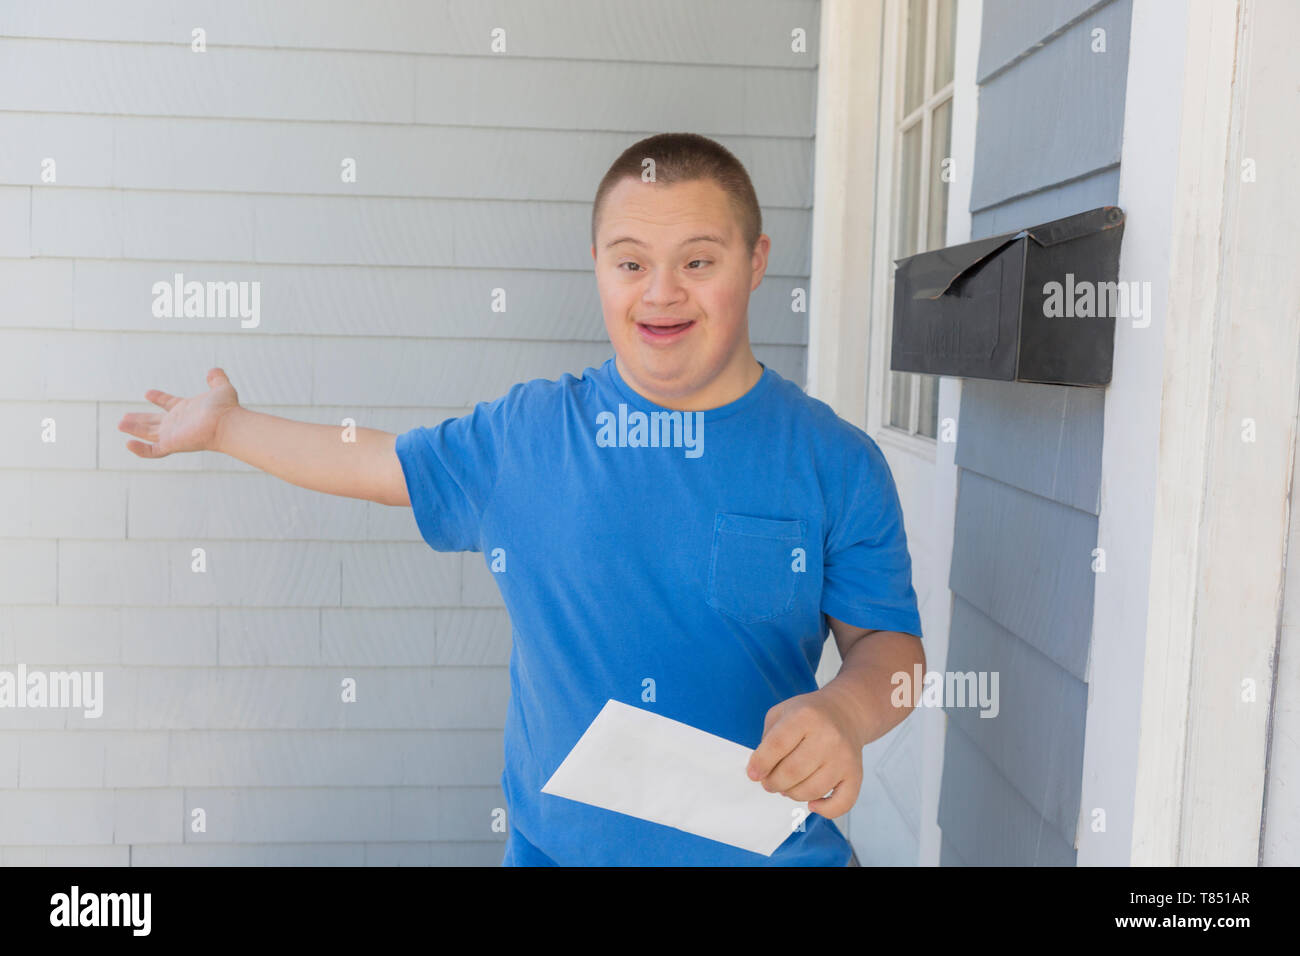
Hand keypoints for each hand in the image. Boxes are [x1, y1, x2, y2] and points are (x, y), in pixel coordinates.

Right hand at [118, 367, 240, 457]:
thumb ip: (217, 379)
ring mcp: (174, 434)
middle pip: (154, 422)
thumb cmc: (226, 408)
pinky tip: (128, 443)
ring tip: (120, 424)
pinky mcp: (171, 444)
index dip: (159, 398)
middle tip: (124, 418)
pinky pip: (152, 451)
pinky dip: (140, 449)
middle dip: (140, 420)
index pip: (169, 404)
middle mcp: (178, 423)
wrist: (227, 423)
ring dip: (134, 429)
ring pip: (149, 434)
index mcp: (186, 409)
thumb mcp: (222, 388)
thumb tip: (214, 370)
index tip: (148, 393)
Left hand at [745, 687, 863, 818]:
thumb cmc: (809, 715)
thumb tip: (761, 772)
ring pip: (811, 790)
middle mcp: (828, 736)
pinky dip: (824, 810)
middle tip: (769, 782)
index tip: (753, 774)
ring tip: (786, 786)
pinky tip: (812, 803)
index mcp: (805, 716)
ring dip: (791, 794)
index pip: (776, 745)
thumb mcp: (781, 713)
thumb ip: (768, 739)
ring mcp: (843, 757)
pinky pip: (842, 804)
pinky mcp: (855, 774)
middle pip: (791, 772)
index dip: (760, 764)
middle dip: (772, 783)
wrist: (845, 712)